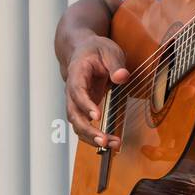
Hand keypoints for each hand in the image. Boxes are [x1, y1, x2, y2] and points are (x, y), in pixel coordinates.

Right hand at [65, 35, 129, 149]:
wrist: (83, 51)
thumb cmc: (96, 50)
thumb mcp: (109, 51)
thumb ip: (115, 64)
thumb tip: (122, 77)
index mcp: (77, 74)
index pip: (77, 91)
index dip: (85, 104)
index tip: (97, 115)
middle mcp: (72, 91)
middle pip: (74, 114)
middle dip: (87, 129)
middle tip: (103, 139)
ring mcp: (76, 102)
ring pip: (77, 124)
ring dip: (92, 137)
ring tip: (111, 144)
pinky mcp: (83, 109)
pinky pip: (85, 126)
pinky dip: (95, 136)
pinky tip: (110, 142)